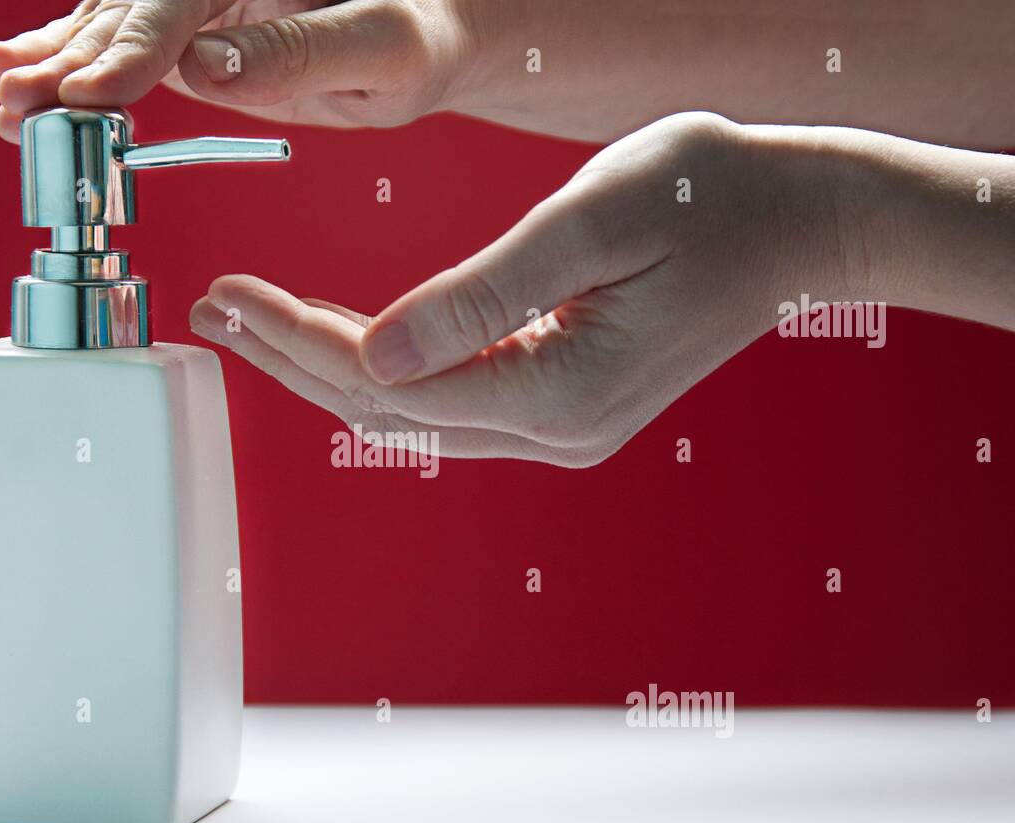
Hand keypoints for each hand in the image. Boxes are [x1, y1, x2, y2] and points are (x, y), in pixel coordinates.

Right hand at [0, 0, 467, 141]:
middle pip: (128, 10)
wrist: (437, 26)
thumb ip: (296, 54)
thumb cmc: (426, 30)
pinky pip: (125, 38)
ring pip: (112, 22)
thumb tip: (205, 67)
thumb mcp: (382, 48)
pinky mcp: (195, 26)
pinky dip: (76, 61)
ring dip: (56, 63)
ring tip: (4, 96)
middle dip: (71, 62)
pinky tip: (19, 70)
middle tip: (20, 105)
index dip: (127, 52)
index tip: (85, 96)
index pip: (176, 4)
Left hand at [189, 113, 846, 466]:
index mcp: (558, 392)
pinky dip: (382, 373)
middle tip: (215, 311)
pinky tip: (338, 340)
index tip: (231, 298)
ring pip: (411, 416)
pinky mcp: (564, 409)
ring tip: (253, 323)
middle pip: (386, 411)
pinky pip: (449, 404)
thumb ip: (478, 293)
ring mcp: (562, 430)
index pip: (389, 379)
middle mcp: (556, 432)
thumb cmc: (710, 198)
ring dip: (326, 370)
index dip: (297, 340)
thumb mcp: (589, 221)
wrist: (799, 222)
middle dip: (291, 359)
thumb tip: (372, 351)